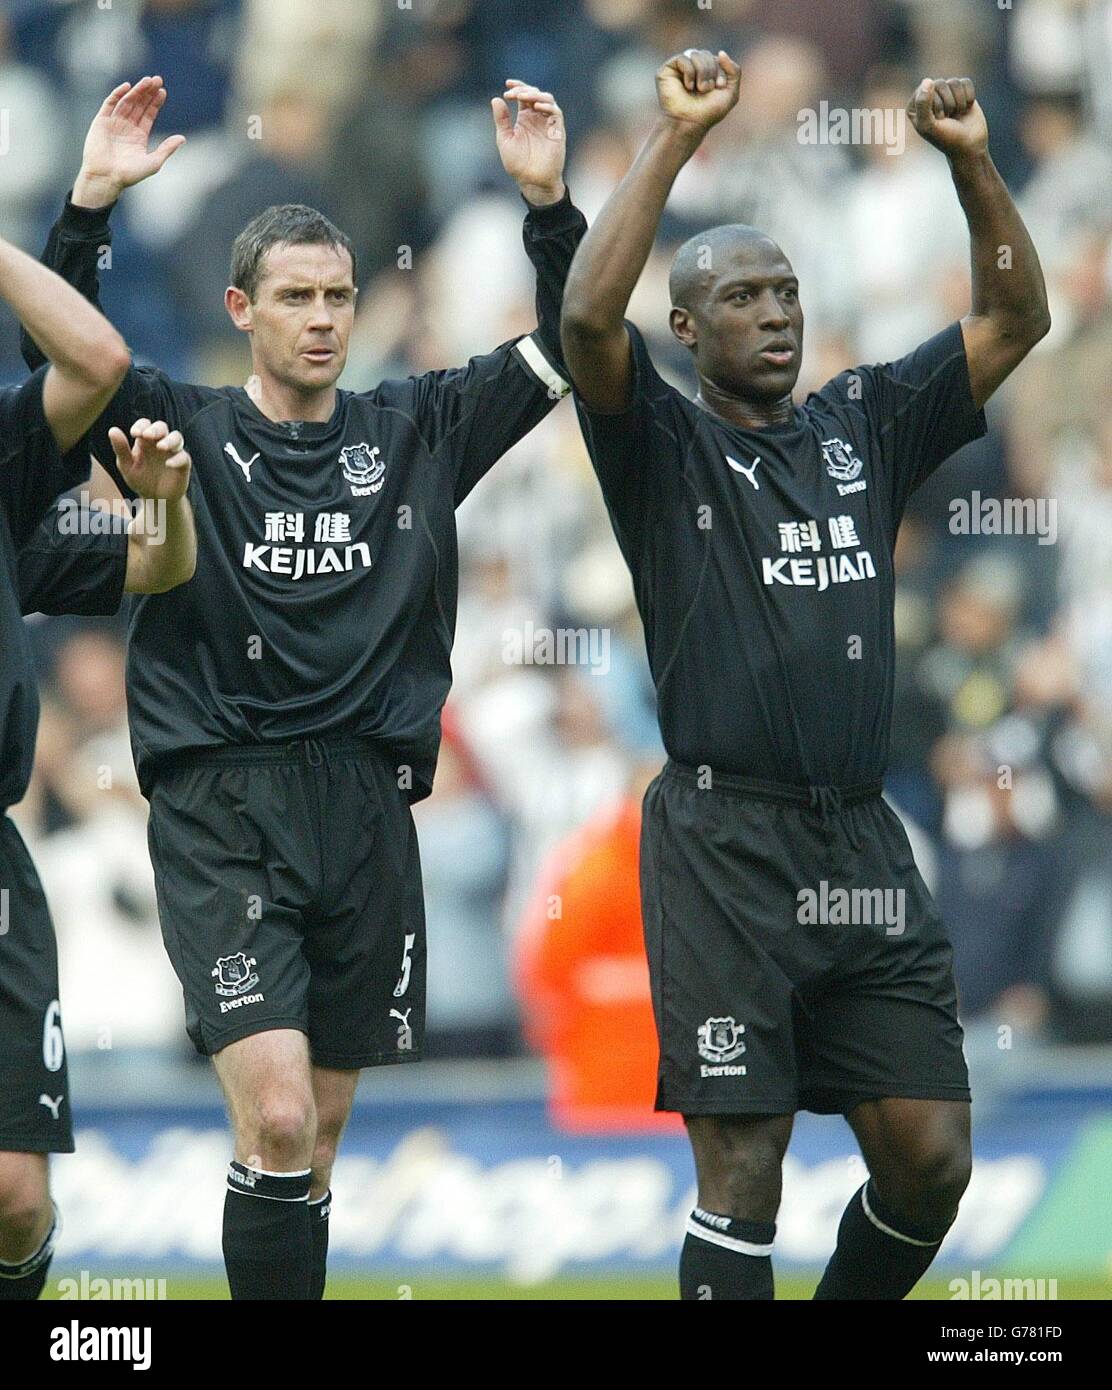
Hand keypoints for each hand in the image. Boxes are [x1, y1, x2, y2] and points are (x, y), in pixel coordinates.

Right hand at [73, 76, 185, 208]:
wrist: (106, 178)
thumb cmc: (130, 175)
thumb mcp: (154, 162)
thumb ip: (167, 149)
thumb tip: (183, 138)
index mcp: (139, 136)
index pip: (148, 114)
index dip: (155, 103)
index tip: (163, 91)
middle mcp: (127, 127)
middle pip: (139, 104)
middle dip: (148, 92)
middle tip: (158, 79)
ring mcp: (114, 123)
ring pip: (127, 101)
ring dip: (137, 90)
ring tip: (147, 81)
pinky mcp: (101, 121)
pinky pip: (110, 104)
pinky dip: (117, 94)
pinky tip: (127, 86)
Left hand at [110, 420, 190, 501]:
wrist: (156, 500)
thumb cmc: (140, 480)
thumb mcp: (127, 466)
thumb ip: (121, 449)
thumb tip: (112, 430)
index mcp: (145, 440)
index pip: (145, 424)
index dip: (141, 426)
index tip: (135, 434)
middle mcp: (160, 442)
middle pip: (162, 427)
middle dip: (155, 429)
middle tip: (147, 435)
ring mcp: (173, 452)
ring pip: (176, 437)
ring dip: (170, 440)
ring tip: (161, 447)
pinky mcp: (183, 464)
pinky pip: (183, 457)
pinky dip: (177, 459)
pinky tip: (168, 464)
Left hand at [492, 80, 565, 205]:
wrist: (531, 181)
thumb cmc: (518, 164)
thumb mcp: (504, 139)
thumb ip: (501, 120)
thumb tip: (495, 99)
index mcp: (525, 118)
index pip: (524, 95)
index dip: (517, 86)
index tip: (507, 84)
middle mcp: (537, 118)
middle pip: (535, 93)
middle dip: (524, 89)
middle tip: (512, 93)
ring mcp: (548, 123)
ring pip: (547, 99)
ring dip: (535, 94)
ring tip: (523, 96)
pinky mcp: (557, 131)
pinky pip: (556, 112)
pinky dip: (547, 106)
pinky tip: (536, 106)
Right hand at [656, 49, 740, 133]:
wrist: (690, 124)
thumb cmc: (708, 113)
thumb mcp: (730, 93)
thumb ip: (735, 71)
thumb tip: (721, 53)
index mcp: (705, 72)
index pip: (715, 57)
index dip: (719, 71)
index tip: (718, 87)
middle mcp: (691, 68)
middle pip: (705, 54)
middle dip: (710, 72)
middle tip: (705, 90)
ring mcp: (678, 69)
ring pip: (695, 54)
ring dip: (702, 72)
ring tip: (698, 89)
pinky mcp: (667, 70)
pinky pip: (683, 58)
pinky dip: (690, 72)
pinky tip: (688, 86)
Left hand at [906, 77, 987, 159]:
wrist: (969, 146)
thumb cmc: (946, 138)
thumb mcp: (929, 125)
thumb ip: (923, 104)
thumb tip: (928, 80)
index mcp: (914, 106)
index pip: (925, 90)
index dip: (935, 105)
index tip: (937, 121)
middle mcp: (928, 97)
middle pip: (940, 84)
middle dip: (948, 103)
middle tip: (947, 119)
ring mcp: (945, 93)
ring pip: (954, 82)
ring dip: (958, 102)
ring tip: (956, 115)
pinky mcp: (961, 91)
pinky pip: (966, 82)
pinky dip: (969, 97)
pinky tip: (966, 109)